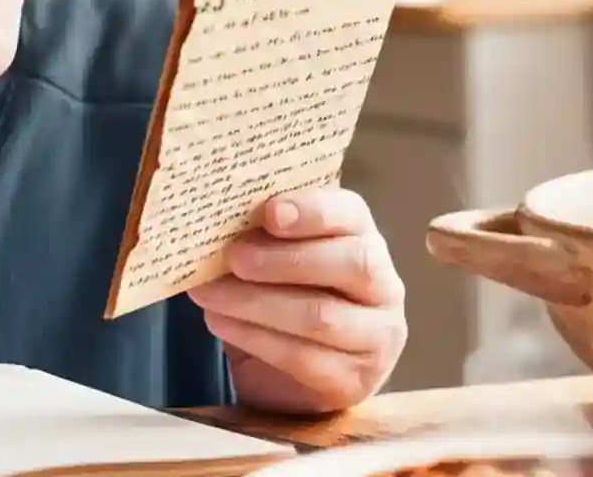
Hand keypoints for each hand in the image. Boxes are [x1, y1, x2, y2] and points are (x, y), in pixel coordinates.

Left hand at [187, 187, 407, 414]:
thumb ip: (262, 237)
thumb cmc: (282, 298)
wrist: (291, 377)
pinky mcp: (352, 381)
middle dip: (283, 260)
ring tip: (209, 294)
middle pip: (350, 263)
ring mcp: (376, 337)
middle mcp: (383, 285)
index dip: (314, 210)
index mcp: (363, 238)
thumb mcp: (276, 259)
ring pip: (321, 317)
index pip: (352, 214)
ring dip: (256, 303)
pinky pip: (302, 357)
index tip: (270, 212)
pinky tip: (220, 323)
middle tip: (232, 256)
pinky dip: (253, 338)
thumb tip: (218, 222)